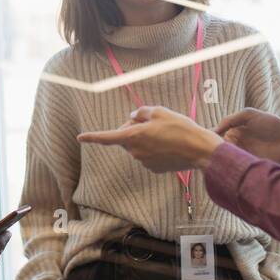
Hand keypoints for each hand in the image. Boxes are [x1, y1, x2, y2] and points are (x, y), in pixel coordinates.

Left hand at [77, 105, 222, 173]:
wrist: (199, 150)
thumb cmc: (180, 128)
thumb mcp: (160, 111)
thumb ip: (141, 112)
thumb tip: (133, 117)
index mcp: (133, 136)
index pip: (107, 137)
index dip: (92, 137)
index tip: (80, 138)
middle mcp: (135, 151)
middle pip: (126, 137)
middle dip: (132, 129)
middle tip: (152, 121)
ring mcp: (144, 162)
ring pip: (138, 146)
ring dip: (146, 138)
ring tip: (167, 133)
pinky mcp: (154, 168)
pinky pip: (148, 155)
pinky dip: (155, 148)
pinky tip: (170, 145)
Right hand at [213, 108, 279, 164]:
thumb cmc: (271, 124)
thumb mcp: (248, 114)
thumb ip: (230, 119)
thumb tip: (214, 130)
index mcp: (237, 130)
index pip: (219, 135)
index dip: (213, 138)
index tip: (208, 140)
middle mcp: (239, 142)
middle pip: (222, 147)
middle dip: (218, 148)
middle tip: (215, 150)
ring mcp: (244, 153)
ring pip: (228, 156)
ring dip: (224, 156)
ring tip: (223, 156)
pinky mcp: (249, 163)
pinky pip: (237, 164)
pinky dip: (232, 164)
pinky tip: (230, 162)